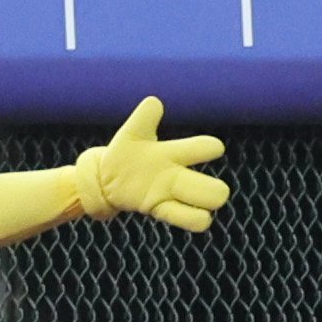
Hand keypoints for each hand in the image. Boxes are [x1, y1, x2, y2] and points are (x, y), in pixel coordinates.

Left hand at [75, 97, 229, 231]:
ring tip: (187, 204)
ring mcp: (171, 195)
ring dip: (204, 208)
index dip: (211, 148)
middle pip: (216, 189)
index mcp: (175, 153)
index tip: (210, 149)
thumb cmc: (125, 152)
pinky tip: (184, 216)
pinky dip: (192, 220)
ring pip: (206, 206)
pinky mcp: (159, 208)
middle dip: (214, 191)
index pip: (205, 147)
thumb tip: (153, 102)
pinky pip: (186, 218)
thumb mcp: (132, 133)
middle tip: (196, 189)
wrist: (106, 177)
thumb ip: (143, 118)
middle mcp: (179, 176)